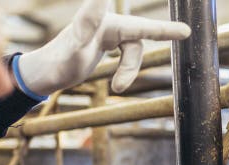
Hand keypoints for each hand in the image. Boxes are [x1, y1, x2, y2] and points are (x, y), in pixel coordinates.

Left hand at [17, 0, 190, 95]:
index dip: (161, 30)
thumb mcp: (71, 54)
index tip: (184, 30)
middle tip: (185, 33)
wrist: (44, 74)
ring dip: (129, 72)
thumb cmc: (56, 66)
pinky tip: (118, 84)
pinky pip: (128, 54)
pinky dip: (127, 69)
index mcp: (102, 25)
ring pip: (133, 50)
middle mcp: (106, 24)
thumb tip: (93, 10)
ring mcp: (107, 32)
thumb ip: (83, 32)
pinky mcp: (107, 43)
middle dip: (158, 37)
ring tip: (117, 89)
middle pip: (138, 37)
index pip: (136, 26)